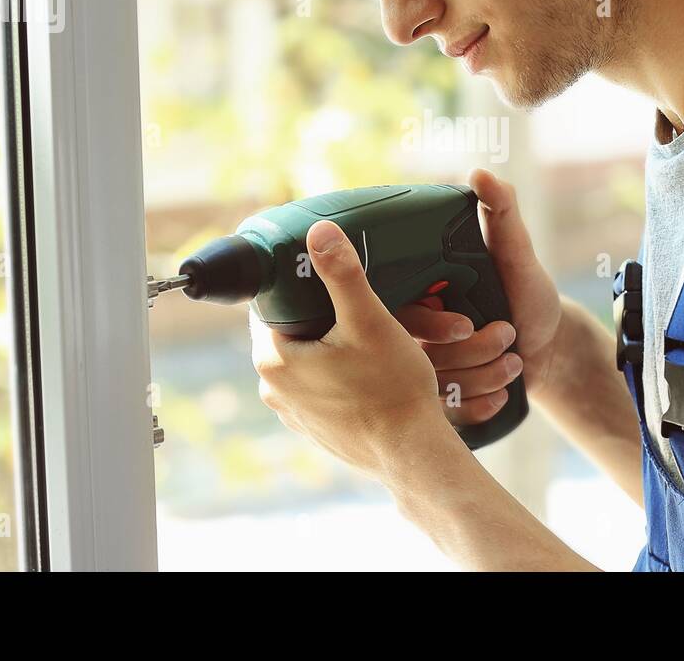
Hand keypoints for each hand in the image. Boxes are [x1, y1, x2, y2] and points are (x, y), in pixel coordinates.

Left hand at [250, 218, 452, 481]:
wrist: (412, 452)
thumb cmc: (392, 389)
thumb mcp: (368, 320)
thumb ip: (342, 274)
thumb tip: (319, 232)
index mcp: (274, 360)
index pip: (270, 305)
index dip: (297, 285)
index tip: (323, 274)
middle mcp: (274, 391)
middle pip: (289, 331)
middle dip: (317, 314)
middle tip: (351, 300)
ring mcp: (294, 414)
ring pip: (305, 359)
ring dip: (327, 344)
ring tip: (362, 332)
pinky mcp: (316, 429)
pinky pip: (319, 386)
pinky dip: (337, 373)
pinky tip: (366, 368)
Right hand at [396, 168, 562, 428]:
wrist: (549, 347)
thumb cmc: (529, 295)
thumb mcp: (518, 254)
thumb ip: (502, 214)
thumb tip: (481, 172)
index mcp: (421, 294)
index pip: (403, 313)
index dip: (434, 323)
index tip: (468, 322)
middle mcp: (415, 334)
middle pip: (419, 357)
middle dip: (470, 354)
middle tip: (509, 339)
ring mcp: (426, 370)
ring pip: (435, 387)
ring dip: (483, 377)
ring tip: (515, 363)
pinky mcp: (441, 402)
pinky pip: (447, 415)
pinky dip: (480, 405)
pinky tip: (503, 394)